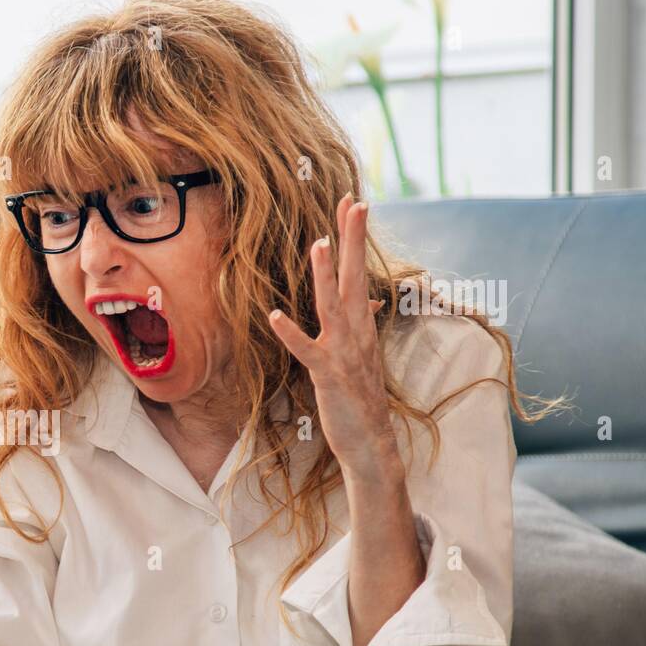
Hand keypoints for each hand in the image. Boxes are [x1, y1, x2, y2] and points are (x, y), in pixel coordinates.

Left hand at [267, 194, 397, 480]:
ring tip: (317, 243)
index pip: (360, 273)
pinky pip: (307, 350)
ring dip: (325, 275)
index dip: (356, 239)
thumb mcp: (361, 357)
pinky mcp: (327, 375)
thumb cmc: (360, 400)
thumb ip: (361, 327)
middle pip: (354, 278)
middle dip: (351, 240)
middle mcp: (357, 333)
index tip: (354, 204)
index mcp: (362, 327)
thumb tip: (370, 303)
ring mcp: (343, 353)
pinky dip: (291, 333)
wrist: (371, 443)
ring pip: (333, 306)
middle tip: (352, 203)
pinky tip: (275, 316)